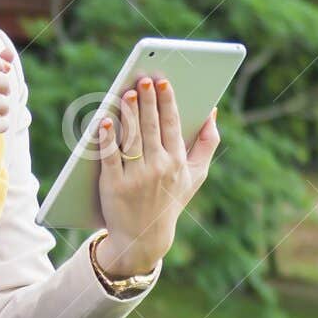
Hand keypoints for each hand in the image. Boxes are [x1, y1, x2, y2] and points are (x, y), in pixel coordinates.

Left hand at [96, 78, 220, 274]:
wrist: (144, 237)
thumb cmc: (170, 198)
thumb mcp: (196, 175)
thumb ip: (206, 143)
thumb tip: (212, 111)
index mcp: (178, 162)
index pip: (172, 125)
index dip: (167, 102)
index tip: (163, 82)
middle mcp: (159, 168)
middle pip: (151, 127)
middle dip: (148, 101)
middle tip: (143, 80)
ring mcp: (135, 177)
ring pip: (131, 139)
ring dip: (129, 114)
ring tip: (126, 93)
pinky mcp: (113, 185)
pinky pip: (109, 157)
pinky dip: (107, 138)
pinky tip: (105, 121)